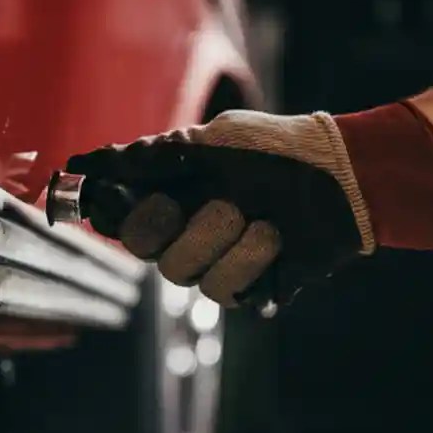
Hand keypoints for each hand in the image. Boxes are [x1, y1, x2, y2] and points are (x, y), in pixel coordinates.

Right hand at [67, 103, 432, 308]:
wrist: (344, 176)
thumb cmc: (278, 150)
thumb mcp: (210, 142)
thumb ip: (150, 158)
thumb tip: (88, 163)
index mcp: (172, 196)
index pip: (119, 217)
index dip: (113, 213)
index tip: (117, 199)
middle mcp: (188, 233)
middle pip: (143, 249)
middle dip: (168, 223)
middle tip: (199, 201)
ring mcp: (217, 263)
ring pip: (184, 273)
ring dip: (223, 237)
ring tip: (259, 215)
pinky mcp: (250, 289)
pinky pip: (226, 290)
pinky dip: (252, 258)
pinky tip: (275, 239)